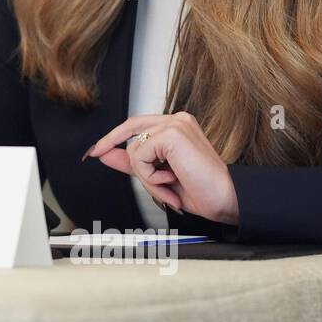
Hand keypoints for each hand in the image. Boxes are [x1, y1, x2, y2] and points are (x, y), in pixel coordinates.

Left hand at [86, 112, 239, 224]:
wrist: (225, 201)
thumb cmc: (201, 190)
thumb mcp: (158, 176)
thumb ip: (134, 163)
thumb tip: (106, 154)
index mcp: (177, 126)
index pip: (136, 126)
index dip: (113, 138)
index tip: (95, 150)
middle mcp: (177, 120)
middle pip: (130, 132)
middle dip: (124, 156)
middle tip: (107, 161)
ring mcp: (175, 124)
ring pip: (134, 151)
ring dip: (146, 177)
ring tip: (168, 185)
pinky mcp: (172, 134)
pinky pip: (140, 157)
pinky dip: (150, 177)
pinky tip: (171, 180)